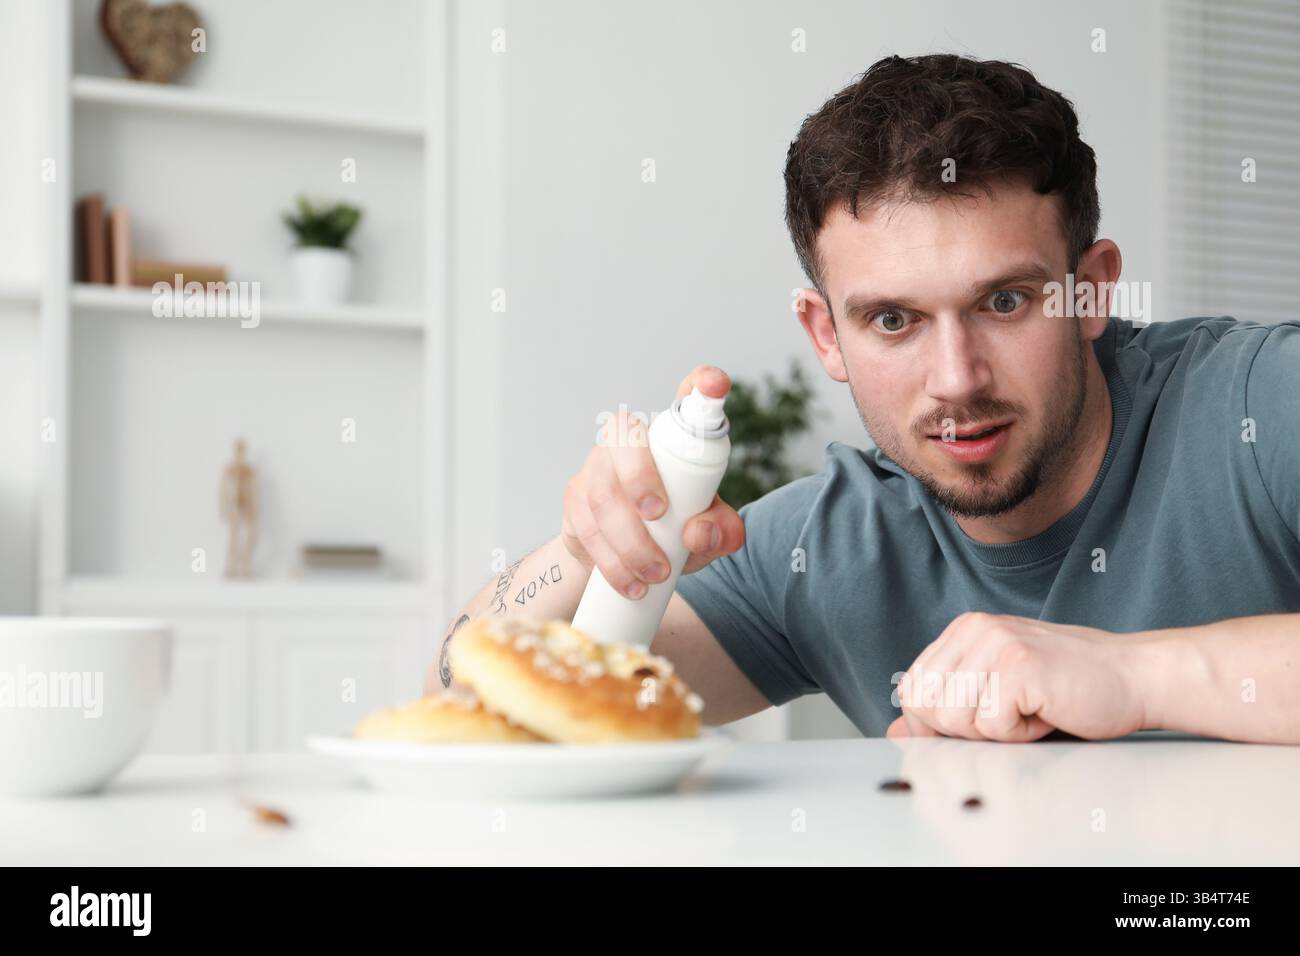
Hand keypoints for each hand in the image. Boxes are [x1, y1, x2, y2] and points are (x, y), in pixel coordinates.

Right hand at [561, 365, 744, 598]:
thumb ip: (721, 531)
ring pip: (603, 493)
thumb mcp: (707, 533)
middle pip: (624, 436)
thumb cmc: (673, 533)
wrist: (623, 562)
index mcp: (670, 438)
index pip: (686, 398)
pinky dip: (611, 561)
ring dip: (630, 539)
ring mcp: (597, 468)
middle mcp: (629, 442)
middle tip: (659, 516)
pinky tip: (631, 582)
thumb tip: (699, 532)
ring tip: (656, 572)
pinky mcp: (574, 501)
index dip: (701, 385)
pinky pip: (585, 527)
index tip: (717, 383)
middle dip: (639, 476)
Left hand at [886, 612, 1147, 741]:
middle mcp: (973, 629)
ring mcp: (995, 642)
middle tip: (1011, 715)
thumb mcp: (996, 693)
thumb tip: (895, 731)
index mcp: (963, 630)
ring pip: (954, 718)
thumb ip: (946, 708)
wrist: (1135, 677)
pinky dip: (1020, 733)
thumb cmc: (1069, 688)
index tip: (977, 725)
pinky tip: (1046, 711)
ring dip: (995, 731)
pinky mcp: (1017, 665)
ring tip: (1030, 709)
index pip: (912, 690)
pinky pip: (991, 724)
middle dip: (964, 729)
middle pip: (926, 706)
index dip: (935, 723)